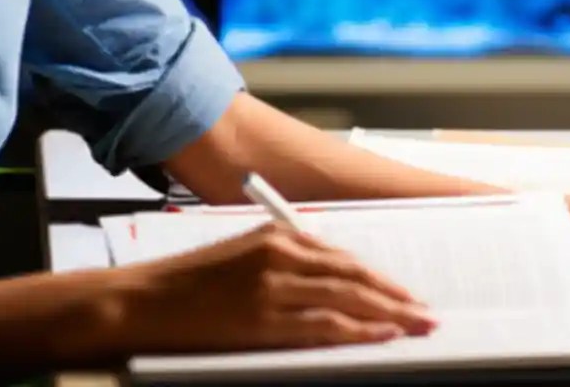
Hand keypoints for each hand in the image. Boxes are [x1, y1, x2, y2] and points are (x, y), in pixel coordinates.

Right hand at [113, 222, 435, 353]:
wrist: (142, 300)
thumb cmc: (188, 281)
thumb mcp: (243, 253)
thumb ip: (284, 257)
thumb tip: (330, 275)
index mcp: (280, 235)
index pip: (346, 257)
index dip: (382, 277)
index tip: (407, 292)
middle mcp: (283, 254)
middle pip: (357, 275)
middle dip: (398, 294)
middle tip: (427, 311)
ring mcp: (275, 286)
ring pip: (350, 298)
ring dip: (391, 313)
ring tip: (418, 325)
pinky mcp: (265, 319)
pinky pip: (326, 325)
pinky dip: (361, 330)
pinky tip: (384, 335)